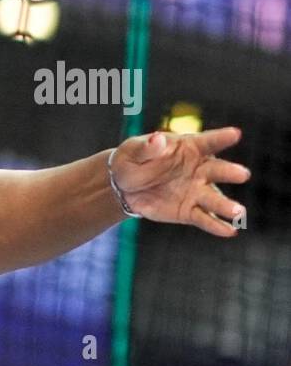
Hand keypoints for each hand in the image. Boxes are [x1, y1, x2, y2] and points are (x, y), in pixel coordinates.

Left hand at [109, 127, 250, 235]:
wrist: (122, 187)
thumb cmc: (131, 161)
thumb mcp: (133, 150)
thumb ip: (146, 147)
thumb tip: (156, 139)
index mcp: (189, 148)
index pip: (208, 141)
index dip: (221, 137)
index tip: (235, 134)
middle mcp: (199, 169)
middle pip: (218, 170)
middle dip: (230, 172)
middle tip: (242, 174)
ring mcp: (196, 191)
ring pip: (214, 198)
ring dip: (226, 205)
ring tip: (238, 212)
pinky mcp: (189, 211)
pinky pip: (203, 218)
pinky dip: (216, 225)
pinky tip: (229, 231)